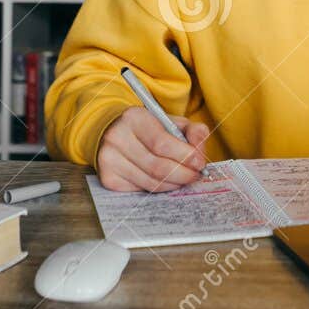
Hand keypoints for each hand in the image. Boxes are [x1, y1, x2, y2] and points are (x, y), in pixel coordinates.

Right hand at [96, 107, 211, 191]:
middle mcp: (117, 138)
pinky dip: (159, 189)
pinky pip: (140, 190)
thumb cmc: (149, 128)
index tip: (200, 163)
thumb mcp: (171, 121)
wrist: (113, 131)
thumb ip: (193, 132)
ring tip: (184, 179)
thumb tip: (200, 155)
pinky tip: (165, 181)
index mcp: (134, 118)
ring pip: (150, 182)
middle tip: (195, 175)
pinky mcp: (108, 178)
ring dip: (173, 184)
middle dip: (183, 174)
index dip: (184, 156)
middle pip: (157, 166)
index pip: (162, 143)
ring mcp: (109, 159)